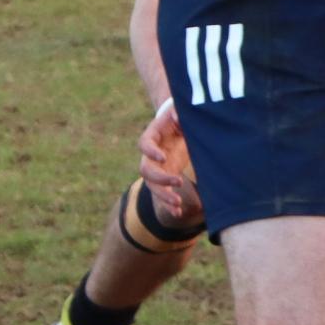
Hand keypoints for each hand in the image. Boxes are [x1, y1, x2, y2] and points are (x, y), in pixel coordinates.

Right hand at [138, 103, 203, 222]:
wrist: (179, 125)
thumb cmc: (180, 116)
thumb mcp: (180, 111)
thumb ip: (178, 113)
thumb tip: (177, 118)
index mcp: (153, 135)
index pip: (144, 144)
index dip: (151, 151)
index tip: (163, 157)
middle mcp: (151, 154)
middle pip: (145, 170)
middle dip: (160, 178)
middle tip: (179, 182)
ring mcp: (157, 167)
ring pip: (152, 185)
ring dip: (163, 196)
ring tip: (178, 204)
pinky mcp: (165, 176)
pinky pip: (162, 192)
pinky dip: (168, 204)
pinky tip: (178, 213)